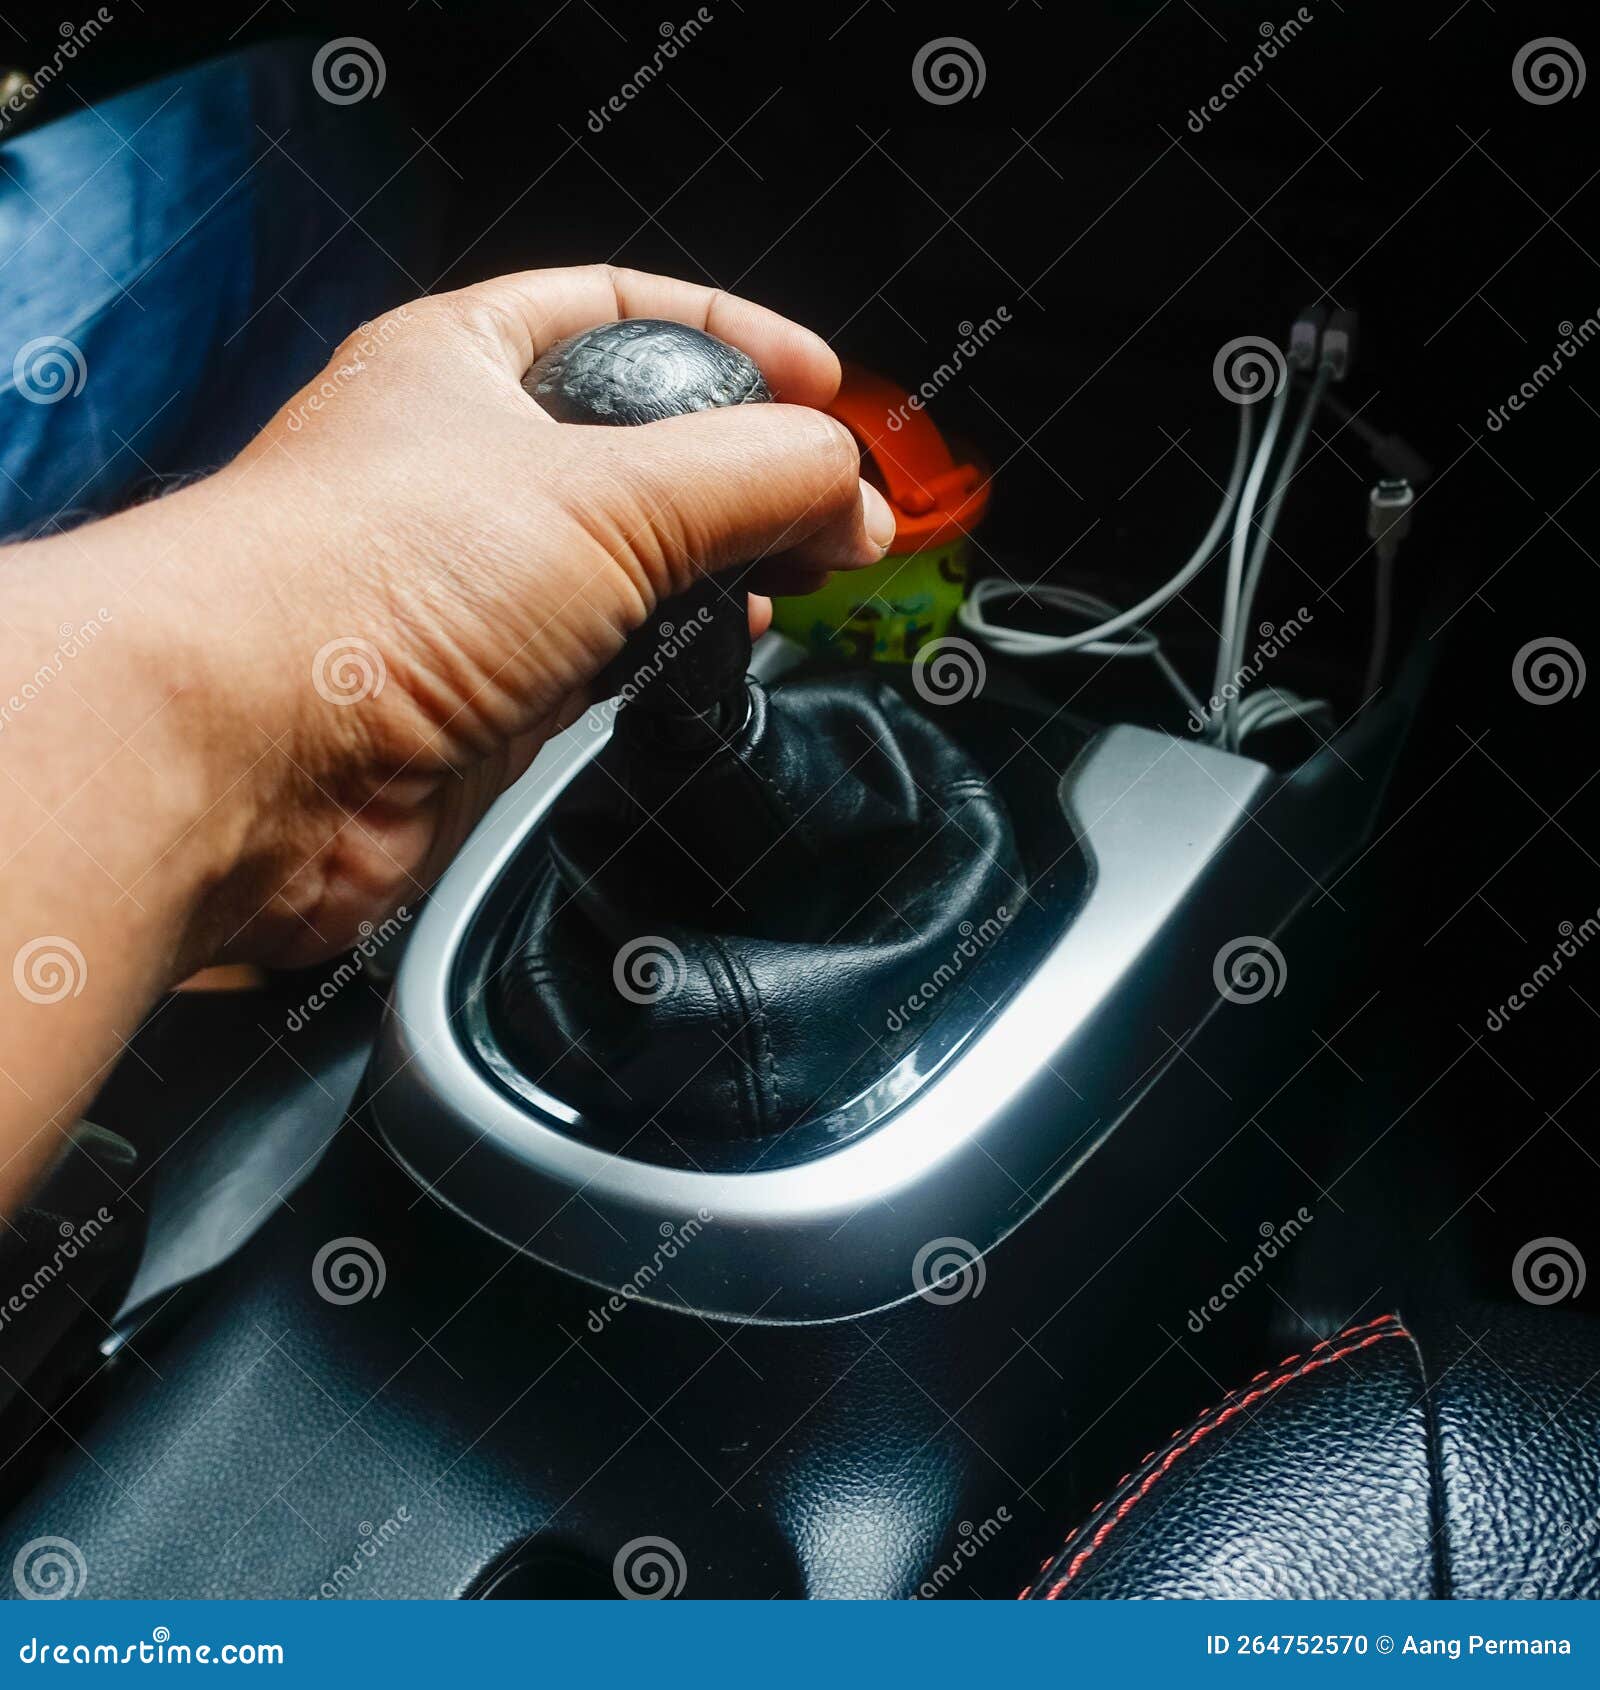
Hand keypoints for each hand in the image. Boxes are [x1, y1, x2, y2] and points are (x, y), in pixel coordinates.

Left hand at [122, 266, 894, 968]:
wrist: (260, 758)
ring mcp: (480, 584)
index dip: (733, 336)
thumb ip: (751, 474)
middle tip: (833, 507)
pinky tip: (722, 651)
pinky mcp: (491, 688)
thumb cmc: (369, 584)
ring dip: (719, 568)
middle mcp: (467, 467)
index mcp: (467, 361)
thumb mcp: (608, 493)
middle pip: (642, 443)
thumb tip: (843, 480)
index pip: (624, 310)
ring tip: (798, 578)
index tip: (821, 383)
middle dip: (747, 472)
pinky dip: (674, 648)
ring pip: (632, 558)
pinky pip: (609, 651)